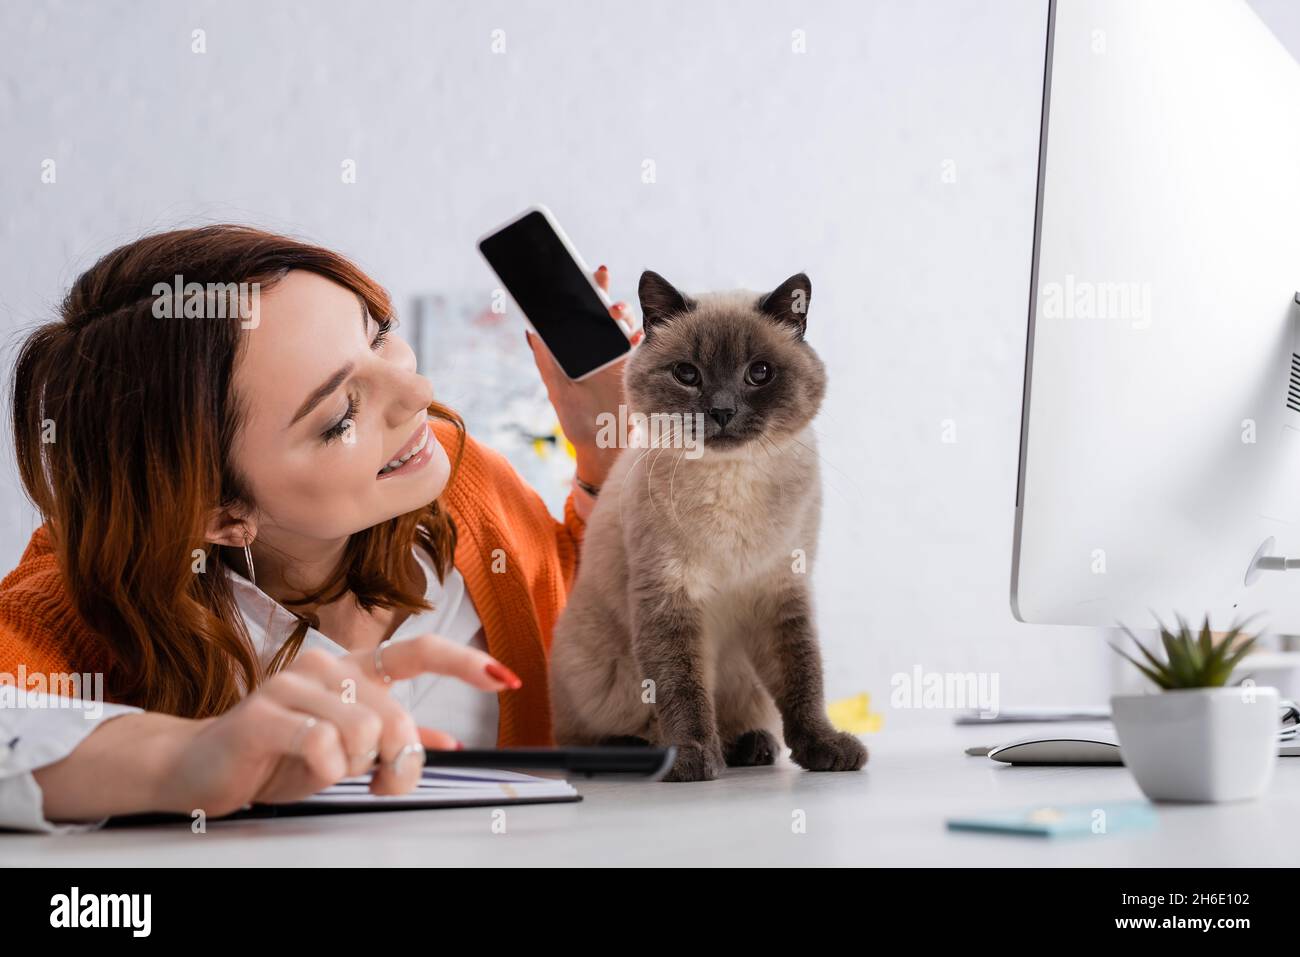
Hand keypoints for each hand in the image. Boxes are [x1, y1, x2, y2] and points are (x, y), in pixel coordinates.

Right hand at [152, 635, 519, 816]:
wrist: (201, 768)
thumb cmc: (277, 755)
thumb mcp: (346, 749)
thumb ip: (393, 739)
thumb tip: (448, 743)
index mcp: (351, 669)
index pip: (418, 652)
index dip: (465, 664)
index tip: (506, 679)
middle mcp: (325, 665)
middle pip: (397, 713)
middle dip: (400, 762)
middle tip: (384, 785)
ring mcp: (292, 684)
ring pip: (364, 731)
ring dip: (354, 769)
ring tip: (326, 773)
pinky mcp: (264, 713)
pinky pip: (323, 746)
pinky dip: (324, 771)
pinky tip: (302, 771)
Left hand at [526, 265, 642, 488]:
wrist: (606, 449)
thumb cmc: (578, 422)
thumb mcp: (558, 391)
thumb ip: (548, 362)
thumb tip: (531, 331)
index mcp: (578, 351)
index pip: (577, 314)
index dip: (578, 293)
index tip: (576, 274)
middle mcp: (600, 349)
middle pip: (602, 312)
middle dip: (602, 292)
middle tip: (600, 278)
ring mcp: (620, 357)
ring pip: (623, 323)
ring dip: (622, 312)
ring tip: (615, 311)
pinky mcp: (638, 368)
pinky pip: (643, 344)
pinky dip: (640, 335)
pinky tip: (635, 334)